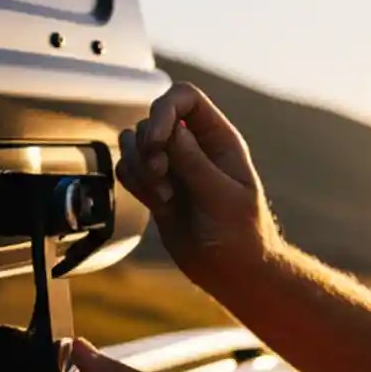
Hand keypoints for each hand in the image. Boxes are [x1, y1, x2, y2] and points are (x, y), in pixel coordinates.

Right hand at [116, 82, 280, 290]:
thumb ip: (194, 162)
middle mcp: (194, 147)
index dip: (164, 110)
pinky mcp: (157, 189)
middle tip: (161, 174)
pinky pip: (129, 169)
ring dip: (138, 164)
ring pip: (135, 142)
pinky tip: (157, 203)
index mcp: (219, 140)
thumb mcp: (222, 197)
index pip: (184, 98)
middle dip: (148, 145)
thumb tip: (169, 131)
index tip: (158, 141)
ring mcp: (173, 167)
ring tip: (162, 193)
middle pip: (153, 118)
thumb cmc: (242, 236)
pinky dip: (133, 181)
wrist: (233, 272)